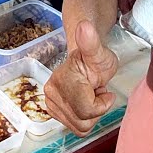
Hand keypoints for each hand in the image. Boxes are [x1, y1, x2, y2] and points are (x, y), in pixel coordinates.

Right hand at [45, 21, 117, 136]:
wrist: (85, 58)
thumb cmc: (95, 57)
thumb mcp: (99, 51)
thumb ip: (91, 41)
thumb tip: (84, 25)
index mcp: (62, 80)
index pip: (87, 110)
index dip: (101, 103)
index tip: (102, 88)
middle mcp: (51, 93)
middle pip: (83, 122)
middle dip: (95, 108)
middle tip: (95, 90)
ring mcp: (50, 103)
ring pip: (79, 127)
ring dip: (90, 113)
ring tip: (90, 95)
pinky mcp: (53, 111)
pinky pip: (75, 127)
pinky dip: (84, 117)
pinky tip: (84, 101)